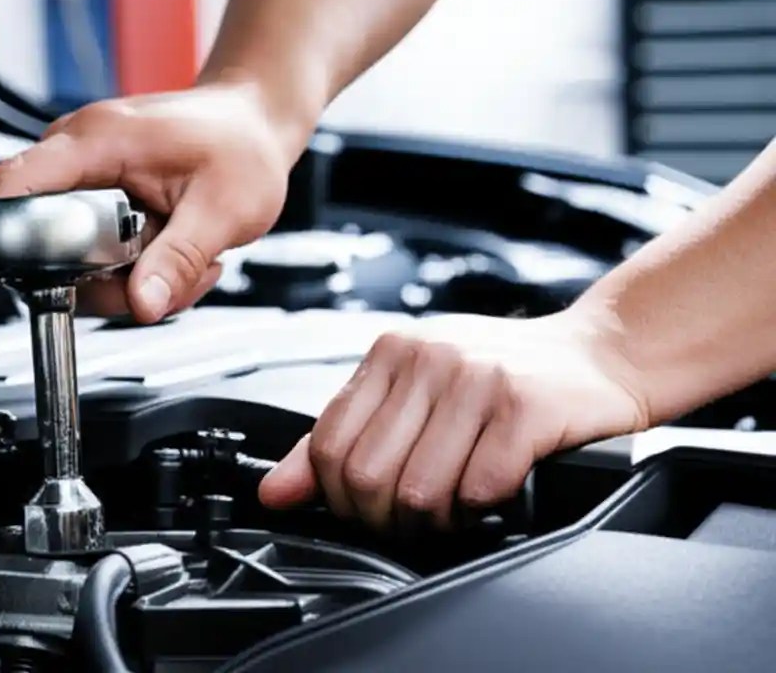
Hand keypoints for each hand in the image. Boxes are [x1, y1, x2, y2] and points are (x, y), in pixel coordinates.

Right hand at [0, 83, 296, 322]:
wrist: (253, 123)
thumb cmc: (239, 145)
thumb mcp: (222, 211)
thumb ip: (177, 261)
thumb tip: (141, 305)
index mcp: (98, 140)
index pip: (14, 183)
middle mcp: (79, 154)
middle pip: (39, 237)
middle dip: (97, 280)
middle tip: (154, 279)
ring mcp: (84, 178)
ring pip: (70, 260)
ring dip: (124, 282)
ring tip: (179, 260)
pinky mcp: (94, 200)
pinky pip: (89, 256)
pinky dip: (130, 273)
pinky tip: (170, 254)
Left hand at [258, 307, 651, 531]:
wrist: (600, 354)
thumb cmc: (503, 375)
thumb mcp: (413, 390)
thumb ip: (339, 439)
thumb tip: (273, 492)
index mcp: (391, 352)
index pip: (328, 446)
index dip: (338, 497)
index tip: (364, 510)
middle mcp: (428, 357)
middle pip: (366, 476)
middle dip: (384, 519)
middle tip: (411, 521)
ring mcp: (477, 378)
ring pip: (419, 491)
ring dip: (435, 522)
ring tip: (453, 510)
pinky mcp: (524, 406)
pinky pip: (479, 489)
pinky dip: (481, 511)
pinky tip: (490, 497)